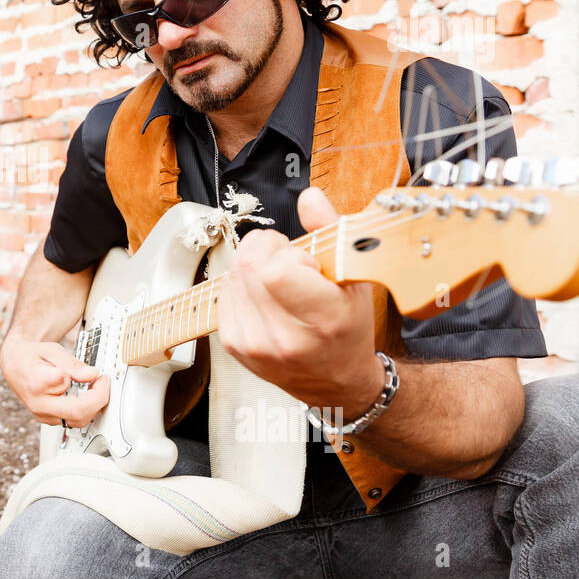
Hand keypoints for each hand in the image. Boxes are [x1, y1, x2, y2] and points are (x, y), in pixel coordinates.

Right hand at [0, 335, 110, 428]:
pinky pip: (74, 421)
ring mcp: (43, 415)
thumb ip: (71, 363)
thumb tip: (91, 374)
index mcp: (36, 382)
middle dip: (98, 397)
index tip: (95, 371)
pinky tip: (88, 396)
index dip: (86, 376)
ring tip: (96, 388)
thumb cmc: (32, 356)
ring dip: (94, 405)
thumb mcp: (52, 350)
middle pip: (76, 412)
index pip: (65, 383)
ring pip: (78, 421)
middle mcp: (39, 403)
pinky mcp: (49, 419)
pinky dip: (86, 410)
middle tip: (103, 382)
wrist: (15, 366)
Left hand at [217, 186, 383, 412]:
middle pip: (248, 266)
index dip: (288, 254)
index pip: (276, 270)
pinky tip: (264, 294)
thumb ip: (331, 231)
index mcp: (323, 321)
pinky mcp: (234, 346)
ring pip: (232, 275)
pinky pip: (223, 292)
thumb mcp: (354, 278)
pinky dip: (241, 283)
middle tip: (288, 259)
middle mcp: (284, 338)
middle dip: (267, 249)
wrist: (335, 381)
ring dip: (253, 265)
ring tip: (280, 280)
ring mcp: (254, 345)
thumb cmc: (348, 328)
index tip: (307, 261)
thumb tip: (309, 197)